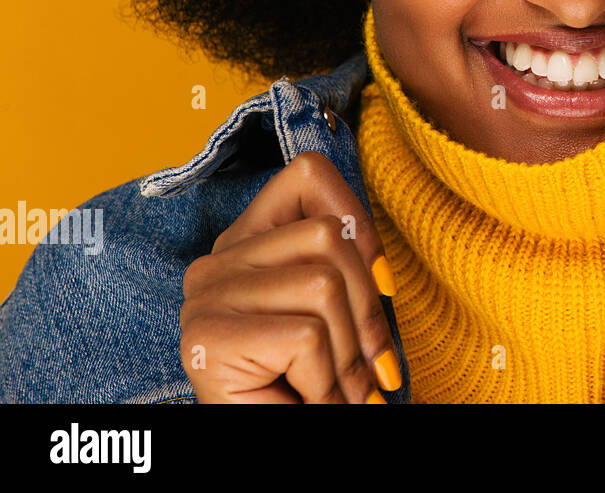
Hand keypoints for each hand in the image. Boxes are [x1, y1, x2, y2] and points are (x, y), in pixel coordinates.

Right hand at [180, 151, 400, 402]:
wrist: (262, 443)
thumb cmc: (302, 384)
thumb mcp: (330, 312)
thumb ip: (346, 267)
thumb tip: (386, 272)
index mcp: (246, 241)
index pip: (308, 173)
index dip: (361, 222)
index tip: (384, 283)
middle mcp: (217, 261)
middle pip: (330, 234)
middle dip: (368, 311)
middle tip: (371, 369)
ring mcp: (207, 295)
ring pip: (325, 283)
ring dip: (348, 354)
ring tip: (339, 390)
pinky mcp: (210, 335)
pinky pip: (307, 335)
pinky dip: (324, 381)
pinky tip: (309, 401)